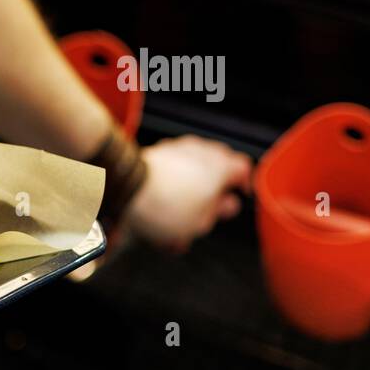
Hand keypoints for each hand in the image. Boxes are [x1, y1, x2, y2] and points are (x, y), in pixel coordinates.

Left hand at [125, 135, 252, 251]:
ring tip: (177, 213)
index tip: (236, 196)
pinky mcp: (156, 151)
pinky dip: (170, 182)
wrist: (126, 187)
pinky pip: (171, 165)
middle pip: (217, 165)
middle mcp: (202, 151)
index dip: (242, 183)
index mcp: (221, 166)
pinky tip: (160, 204)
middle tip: (206, 207)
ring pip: (192, 166)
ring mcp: (177, 147)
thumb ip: (217, 212)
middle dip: (214, 186)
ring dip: (189, 186)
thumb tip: (227, 204)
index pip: (243, 168)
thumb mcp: (200, 222)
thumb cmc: (165, 207)